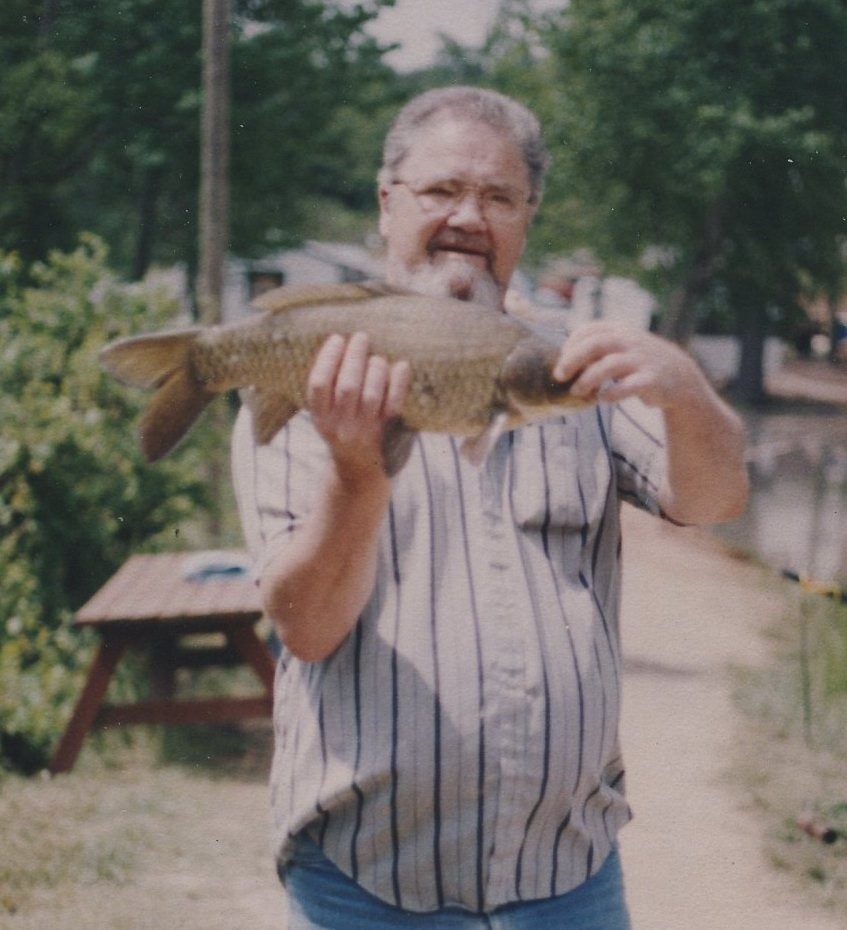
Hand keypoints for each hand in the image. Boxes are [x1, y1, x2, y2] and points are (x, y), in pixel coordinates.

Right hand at [307, 332, 409, 481]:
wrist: (360, 471)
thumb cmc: (343, 430)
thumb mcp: (326, 415)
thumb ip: (328, 388)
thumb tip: (341, 343)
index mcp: (320, 418)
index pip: (319, 384)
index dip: (328, 358)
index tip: (337, 339)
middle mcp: (341, 427)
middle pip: (347, 386)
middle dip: (355, 356)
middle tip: (361, 337)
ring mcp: (365, 432)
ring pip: (371, 394)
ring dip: (376, 369)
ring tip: (377, 358)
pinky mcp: (388, 434)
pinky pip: (395, 404)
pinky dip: (399, 382)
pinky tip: (401, 366)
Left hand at [552, 321, 706, 409]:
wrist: (680, 377)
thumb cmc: (638, 363)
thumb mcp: (620, 347)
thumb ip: (596, 348)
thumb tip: (562, 361)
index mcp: (618, 330)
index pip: (587, 330)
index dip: (570, 345)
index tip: (562, 363)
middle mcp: (629, 341)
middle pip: (594, 344)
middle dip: (572, 360)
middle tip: (559, 376)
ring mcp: (641, 359)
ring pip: (608, 365)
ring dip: (588, 380)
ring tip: (578, 392)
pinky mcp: (652, 379)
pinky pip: (628, 386)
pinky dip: (612, 394)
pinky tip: (604, 399)